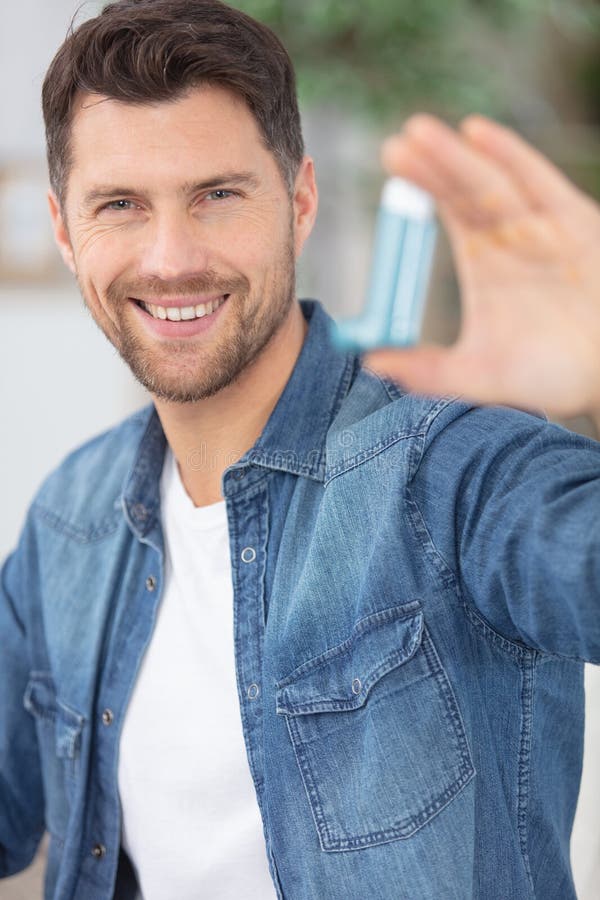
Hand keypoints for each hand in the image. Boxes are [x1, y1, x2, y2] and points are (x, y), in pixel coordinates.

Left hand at [362, 114, 599, 424]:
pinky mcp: (576, 225)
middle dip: (432, 164)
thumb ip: (428, 371)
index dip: (421, 184)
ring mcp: (544, 227)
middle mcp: (512, 235)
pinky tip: (478, 134)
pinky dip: (511, 158)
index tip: (390, 161)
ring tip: (418, 133)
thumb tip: (371, 363)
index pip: (449, 208)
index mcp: (486, 259)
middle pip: (465, 188)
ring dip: (456, 157)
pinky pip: (540, 185)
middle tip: (394, 146)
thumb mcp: (478, 375)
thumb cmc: (547, 375)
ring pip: (493, 182)